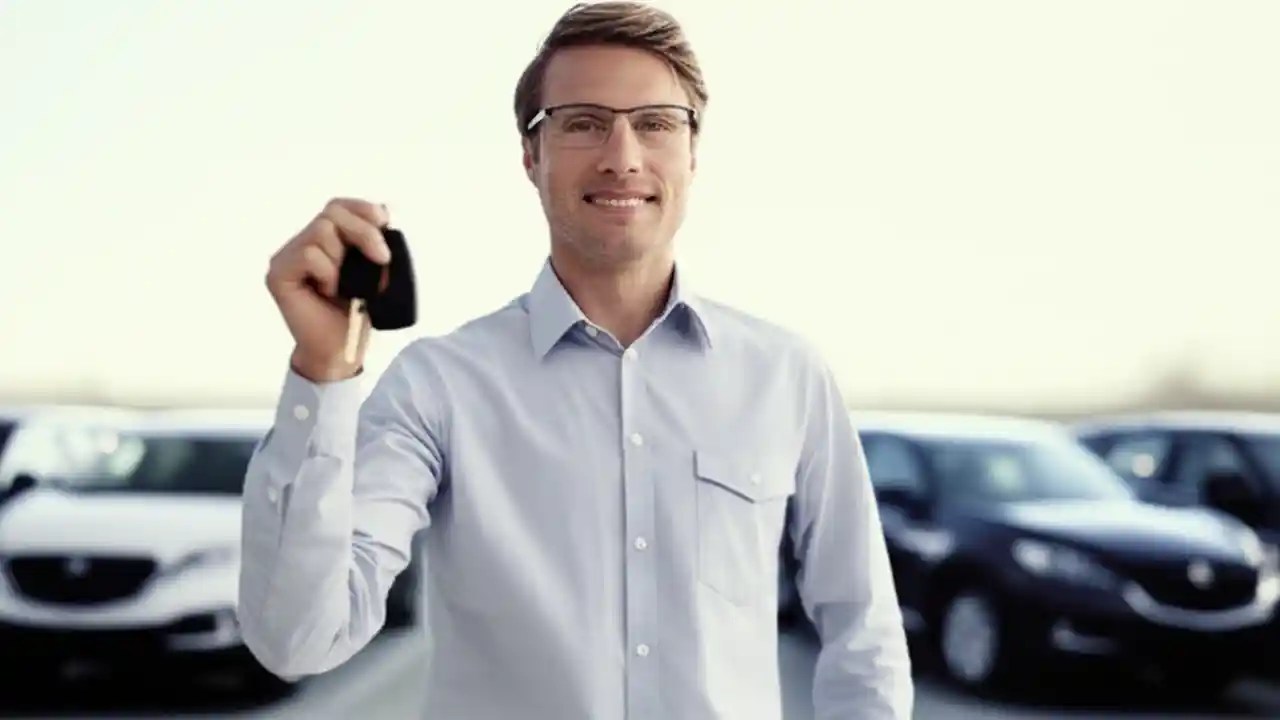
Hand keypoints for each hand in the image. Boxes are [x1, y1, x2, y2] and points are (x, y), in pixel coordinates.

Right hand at [266, 198, 391, 381]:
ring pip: (321, 231)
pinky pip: (308, 255)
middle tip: (382, 259)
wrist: (342, 349)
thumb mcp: (377, 272)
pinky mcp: (278, 274)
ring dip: (343, 260)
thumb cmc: (358, 312)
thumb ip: (375, 243)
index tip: (385, 223)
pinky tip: (329, 291)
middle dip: (364, 232)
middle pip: (332, 213)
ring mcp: (287, 257)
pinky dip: (328, 273)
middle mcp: (303, 242)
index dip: (363, 209)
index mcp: (327, 239)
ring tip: (344, 286)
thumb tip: (384, 215)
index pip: (340, 206)